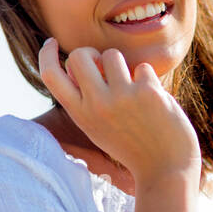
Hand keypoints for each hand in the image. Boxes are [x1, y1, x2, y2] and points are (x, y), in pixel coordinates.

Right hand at [37, 38, 201, 187]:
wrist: (166, 170)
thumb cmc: (133, 147)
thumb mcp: (98, 128)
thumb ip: (86, 101)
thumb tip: (80, 63)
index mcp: (81, 115)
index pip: (50, 76)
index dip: (46, 54)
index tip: (51, 41)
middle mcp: (97, 105)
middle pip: (78, 55)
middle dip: (91, 54)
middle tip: (103, 66)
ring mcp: (122, 97)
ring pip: (112, 55)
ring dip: (124, 67)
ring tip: (134, 91)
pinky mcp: (148, 92)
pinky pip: (142, 67)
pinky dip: (148, 81)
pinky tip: (154, 104)